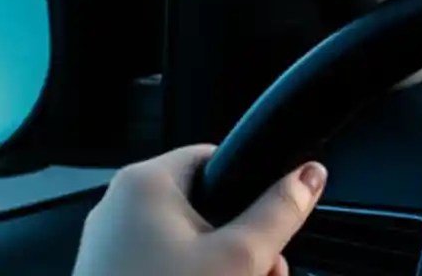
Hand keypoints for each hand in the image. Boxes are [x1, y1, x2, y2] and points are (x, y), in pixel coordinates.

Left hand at [73, 144, 326, 275]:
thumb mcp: (239, 258)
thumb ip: (280, 212)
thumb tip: (309, 175)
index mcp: (146, 182)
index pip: (217, 158)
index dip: (252, 188)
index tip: (272, 223)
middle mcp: (121, 207)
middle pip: (208, 207)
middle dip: (245, 243)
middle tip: (266, 274)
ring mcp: (112, 246)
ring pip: (190, 243)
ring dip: (226, 267)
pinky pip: (167, 267)